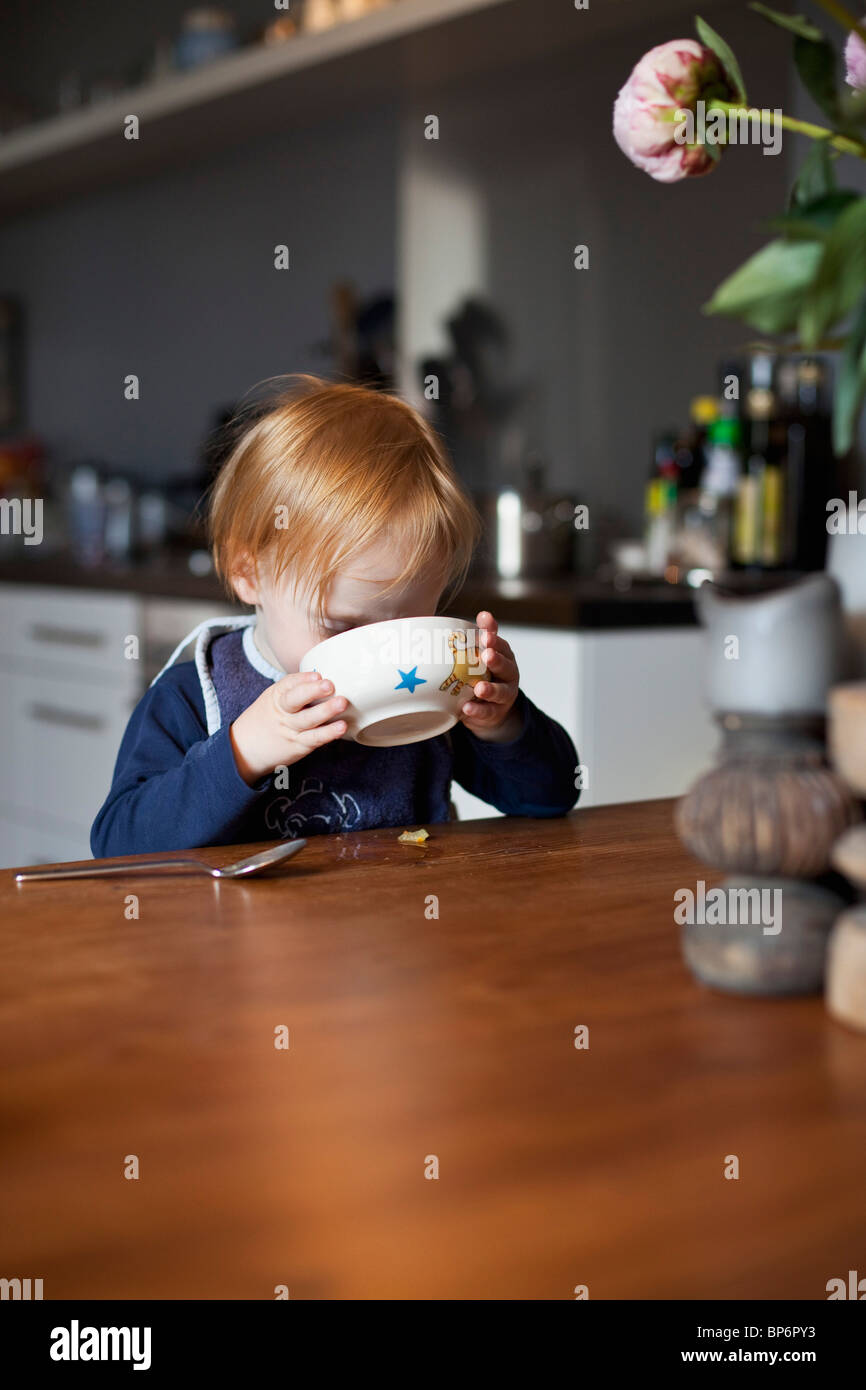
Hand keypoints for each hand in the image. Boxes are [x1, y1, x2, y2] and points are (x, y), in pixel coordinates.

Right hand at [230, 672, 347, 785]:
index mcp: (276, 696)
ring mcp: (291, 729)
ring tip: (342, 703)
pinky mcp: (299, 745)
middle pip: (295, 700)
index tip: (318, 675)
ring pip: (308, 719)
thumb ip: (294, 690)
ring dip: (326, 711)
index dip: (303, 679)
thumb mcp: (273, 700)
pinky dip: (328, 733)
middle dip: (312, 691)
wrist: (244, 750)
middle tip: (329, 685)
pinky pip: (314, 738)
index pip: (288, 684)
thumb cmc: (265, 719)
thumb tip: (324, 677)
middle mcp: (283, 712)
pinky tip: (341, 727)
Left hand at [458, 610, 521, 741]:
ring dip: (490, 689)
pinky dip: (478, 710)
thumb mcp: (479, 655)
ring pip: (501, 691)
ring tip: (479, 688)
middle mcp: (508, 673)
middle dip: (496, 661)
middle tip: (486, 655)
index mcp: (504, 656)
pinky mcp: (495, 712)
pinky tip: (467, 708)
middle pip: (506, 666)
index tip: (485, 635)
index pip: (501, 645)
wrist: (489, 708)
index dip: (494, 639)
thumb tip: (478, 614)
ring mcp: (504, 694)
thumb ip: (478, 636)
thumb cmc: (482, 674)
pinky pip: (488, 712)